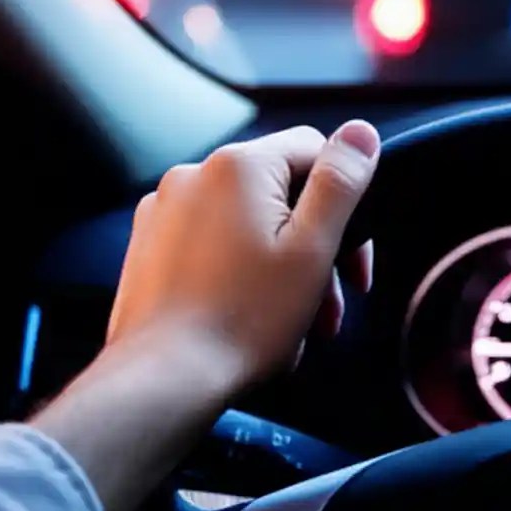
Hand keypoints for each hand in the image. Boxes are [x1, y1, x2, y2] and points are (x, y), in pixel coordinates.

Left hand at [33, 122, 379, 510]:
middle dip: (316, 246)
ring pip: (247, 222)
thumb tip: (361, 132)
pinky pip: (212, 244)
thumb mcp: (313, 249)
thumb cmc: (242, 320)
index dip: (347, 203)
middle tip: (331, 303)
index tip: (353, 262)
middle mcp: (195, 175)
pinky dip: (239, 272)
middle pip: (281, 193)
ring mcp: (165, 210)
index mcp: (239, 166)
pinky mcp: (150, 245)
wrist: (165, 378)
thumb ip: (340, 183)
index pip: (315, 151)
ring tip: (294, 321)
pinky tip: (250, 315)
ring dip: (281, 265)